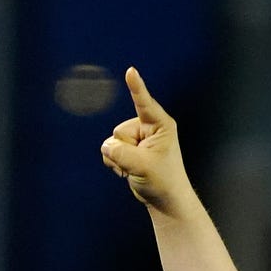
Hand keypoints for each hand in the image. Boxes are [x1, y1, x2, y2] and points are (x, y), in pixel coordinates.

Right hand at [100, 68, 195, 214]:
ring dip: (119, 159)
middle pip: (120, 131)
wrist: (165, 200)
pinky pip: (110, 150)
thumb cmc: (163, 181)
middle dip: (125, 151)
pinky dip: (115, 163)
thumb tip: (106, 147)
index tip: (131, 71)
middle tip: (142, 165)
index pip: (144, 103)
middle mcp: (148, 127)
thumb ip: (121, 154)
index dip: (136, 87)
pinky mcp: (129, 148)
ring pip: (112, 142)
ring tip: (137, 169)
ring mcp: (137, 138)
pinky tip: (128, 171)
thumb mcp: (142, 166)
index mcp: (160, 125)